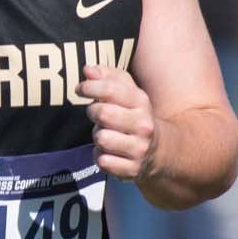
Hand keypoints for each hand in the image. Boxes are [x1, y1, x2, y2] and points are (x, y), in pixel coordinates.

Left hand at [78, 63, 156, 180]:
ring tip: (106, 134)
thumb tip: (88, 70)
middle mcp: (143, 125)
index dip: (90, 87)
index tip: (80, 89)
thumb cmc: (132, 115)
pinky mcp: (132, 169)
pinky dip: (100, 156)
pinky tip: (109, 152)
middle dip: (93, 112)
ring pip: (101, 139)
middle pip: (103, 114)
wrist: (157, 151)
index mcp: (142, 103)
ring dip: (97, 136)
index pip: (111, 90)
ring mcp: (139, 149)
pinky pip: (102, 161)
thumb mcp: (127, 92)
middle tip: (97, 115)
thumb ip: (107, 77)